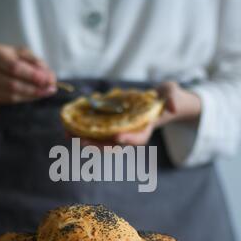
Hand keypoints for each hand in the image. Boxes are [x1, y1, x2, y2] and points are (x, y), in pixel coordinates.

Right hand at [0, 44, 56, 112]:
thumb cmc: (4, 58)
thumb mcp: (19, 53)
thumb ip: (35, 62)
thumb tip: (50, 77)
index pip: (13, 67)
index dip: (32, 75)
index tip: (47, 80)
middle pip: (12, 84)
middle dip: (34, 88)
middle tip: (50, 89)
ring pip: (11, 95)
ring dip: (32, 95)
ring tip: (46, 92)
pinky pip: (8, 101)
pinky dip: (25, 99)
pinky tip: (35, 95)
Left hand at [80, 82, 200, 146]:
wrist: (160, 102)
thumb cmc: (166, 98)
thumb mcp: (173, 94)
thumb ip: (173, 99)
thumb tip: (171, 107)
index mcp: (145, 130)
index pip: (137, 138)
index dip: (128, 139)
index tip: (117, 137)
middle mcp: (130, 134)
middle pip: (114, 145)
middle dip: (97, 145)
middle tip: (81, 141)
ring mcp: (119, 132)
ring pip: (100, 141)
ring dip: (84, 140)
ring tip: (68, 134)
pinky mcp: (110, 127)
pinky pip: (95, 132)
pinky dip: (82, 131)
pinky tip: (68, 127)